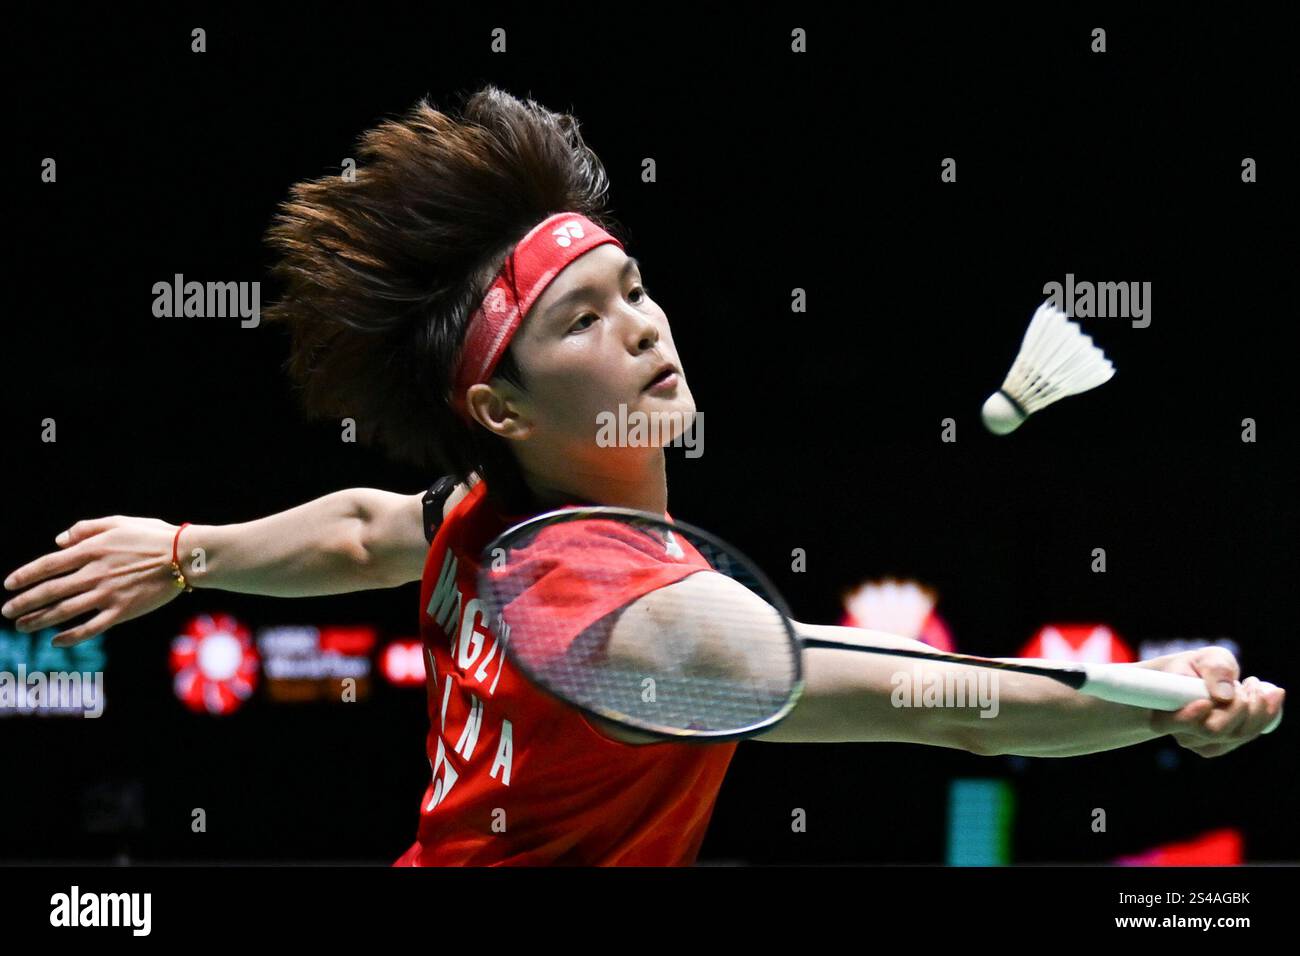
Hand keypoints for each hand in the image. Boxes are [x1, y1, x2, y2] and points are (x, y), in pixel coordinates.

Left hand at [2, 516, 187, 646]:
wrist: (186, 556)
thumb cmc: (154, 536)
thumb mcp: (118, 522)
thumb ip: (85, 529)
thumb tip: (58, 542)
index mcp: (92, 550)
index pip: (48, 565)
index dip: (25, 576)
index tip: (8, 585)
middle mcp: (95, 574)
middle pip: (50, 591)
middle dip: (24, 602)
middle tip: (6, 611)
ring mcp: (108, 595)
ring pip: (64, 612)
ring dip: (38, 620)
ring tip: (21, 626)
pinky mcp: (123, 612)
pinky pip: (91, 628)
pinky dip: (71, 636)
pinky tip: (56, 640)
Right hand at [1139, 647, 1284, 757]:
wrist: (1200, 678)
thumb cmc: (1198, 666)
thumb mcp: (1204, 658)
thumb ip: (1214, 669)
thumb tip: (1224, 695)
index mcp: (1162, 712)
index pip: (1167, 723)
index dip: (1187, 717)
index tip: (1204, 702)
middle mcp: (1181, 734)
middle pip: (1214, 730)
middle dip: (1239, 705)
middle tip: (1247, 682)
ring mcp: (1203, 744)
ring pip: (1236, 735)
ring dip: (1256, 708)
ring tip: (1253, 684)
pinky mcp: (1223, 745)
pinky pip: (1248, 736)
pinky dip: (1264, 716)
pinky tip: (1266, 697)